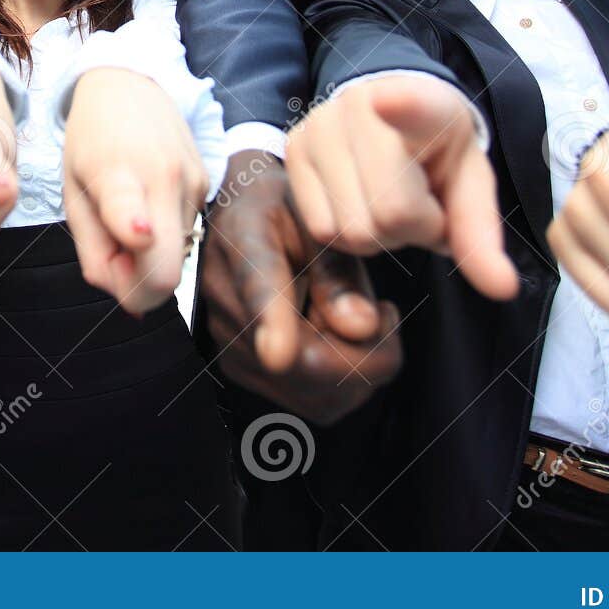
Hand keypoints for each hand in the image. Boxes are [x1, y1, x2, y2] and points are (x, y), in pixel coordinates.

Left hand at [61, 68, 207, 314]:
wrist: (130, 84)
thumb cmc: (91, 141)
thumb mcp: (72, 193)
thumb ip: (93, 251)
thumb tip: (126, 297)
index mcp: (119, 174)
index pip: (134, 222)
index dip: (134, 251)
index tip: (133, 240)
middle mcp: (165, 178)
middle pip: (168, 272)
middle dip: (139, 289)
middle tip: (113, 263)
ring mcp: (193, 182)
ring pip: (176, 257)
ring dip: (149, 256)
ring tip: (125, 217)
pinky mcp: (207, 184)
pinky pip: (185, 235)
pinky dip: (163, 236)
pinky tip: (146, 204)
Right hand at [200, 151, 403, 425]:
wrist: (243, 213)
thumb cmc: (288, 208)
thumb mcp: (321, 218)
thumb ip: (341, 270)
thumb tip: (362, 327)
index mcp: (244, 241)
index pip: (258, 287)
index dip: (271, 323)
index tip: (279, 353)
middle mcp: (225, 298)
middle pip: (302, 364)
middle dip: (367, 354)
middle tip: (384, 312)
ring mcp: (230, 341)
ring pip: (314, 394)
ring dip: (356, 368)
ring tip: (356, 318)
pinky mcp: (244, 368)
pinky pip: (311, 400)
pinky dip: (341, 381)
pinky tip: (337, 338)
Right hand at [285, 75, 516, 299]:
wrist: (390, 110)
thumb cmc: (437, 152)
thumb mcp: (468, 186)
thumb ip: (480, 235)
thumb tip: (502, 288)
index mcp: (425, 104)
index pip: (412, 106)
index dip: (401, 106)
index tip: (388, 101)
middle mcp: (362, 104)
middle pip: (388, 214)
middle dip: (412, 228)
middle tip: (418, 204)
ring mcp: (321, 124)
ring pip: (350, 229)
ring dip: (378, 235)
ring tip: (387, 201)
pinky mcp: (293, 147)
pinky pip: (321, 229)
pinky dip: (346, 234)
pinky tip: (358, 203)